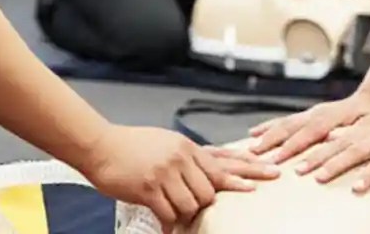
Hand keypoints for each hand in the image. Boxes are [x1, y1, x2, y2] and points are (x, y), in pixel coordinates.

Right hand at [82, 125, 279, 228]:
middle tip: (189, 207)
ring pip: (191, 206)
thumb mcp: (166, 143)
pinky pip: (168, 214)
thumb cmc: (132, 146)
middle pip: (210, 191)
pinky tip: (165, 228)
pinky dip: (168, 224)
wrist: (99, 146)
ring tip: (168, 209)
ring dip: (181, 214)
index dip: (248, 170)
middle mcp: (180, 158)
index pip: (225, 160)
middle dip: (202, 204)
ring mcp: (164, 173)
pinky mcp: (148, 188)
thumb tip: (211, 170)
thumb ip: (189, 157)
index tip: (270, 174)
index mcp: (187, 147)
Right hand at [246, 90, 369, 163]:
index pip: (309, 133)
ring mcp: (310, 112)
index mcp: (332, 116)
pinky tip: (254, 132)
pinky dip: (268, 126)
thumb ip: (353, 134)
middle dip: (272, 142)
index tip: (278, 160)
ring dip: (267, 135)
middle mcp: (317, 112)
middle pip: (290, 127)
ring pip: (284, 123)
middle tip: (254, 155)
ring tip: (250, 147)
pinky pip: (284, 120)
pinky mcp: (307, 114)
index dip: (293, 147)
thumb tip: (333, 140)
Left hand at [296, 110, 369, 192]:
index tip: (289, 159)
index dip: (306, 148)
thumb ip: (352, 138)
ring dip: (336, 164)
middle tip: (294, 170)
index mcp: (358, 131)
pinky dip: (369, 174)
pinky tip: (358, 187)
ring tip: (319, 177)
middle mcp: (366, 133)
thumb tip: (329, 141)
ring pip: (354, 151)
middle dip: (313, 157)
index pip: (327, 140)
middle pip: (335, 145)